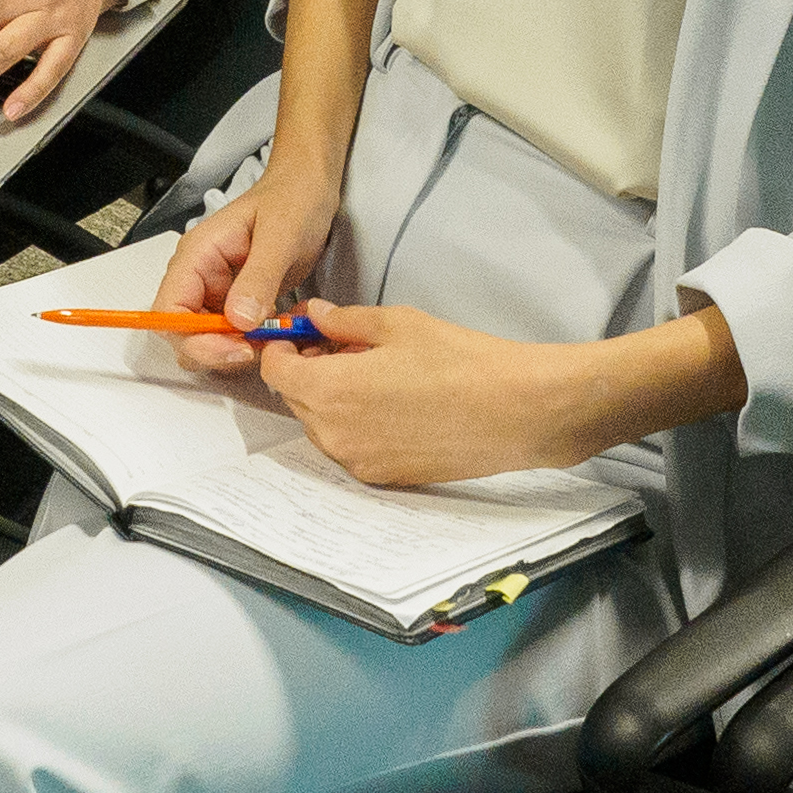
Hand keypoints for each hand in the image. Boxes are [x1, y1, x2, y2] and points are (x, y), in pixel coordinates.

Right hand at [156, 149, 345, 378]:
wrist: (308, 189)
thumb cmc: (292, 200)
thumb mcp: (280, 235)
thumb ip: (259, 277)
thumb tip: (238, 321)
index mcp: (197, 255)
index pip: (169, 310)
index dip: (192, 338)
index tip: (234, 348)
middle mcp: (200, 277)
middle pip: (183, 332)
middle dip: (215, 350)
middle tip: (255, 351)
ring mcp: (218, 292)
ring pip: (208, 339)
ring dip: (236, 350)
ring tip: (271, 339)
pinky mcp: (238, 302)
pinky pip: (234, 335)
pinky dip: (253, 343)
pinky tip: (278, 333)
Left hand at [256, 301, 590, 486]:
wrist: (516, 411)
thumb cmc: (463, 362)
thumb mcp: (399, 324)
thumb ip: (346, 321)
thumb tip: (316, 314)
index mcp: (331, 391)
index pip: (275, 371)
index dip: (283, 346)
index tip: (302, 333)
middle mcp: (336, 434)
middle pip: (296, 398)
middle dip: (308, 370)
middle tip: (342, 346)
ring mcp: (359, 461)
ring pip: (322, 425)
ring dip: (332, 399)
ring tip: (374, 374)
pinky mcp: (385, 477)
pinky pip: (350, 447)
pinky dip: (356, 424)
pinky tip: (393, 403)